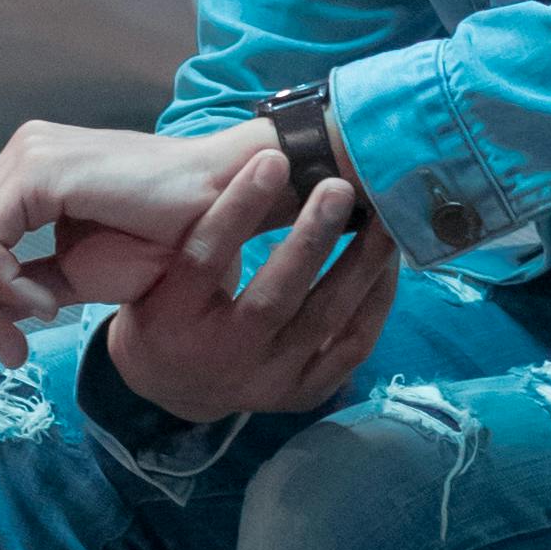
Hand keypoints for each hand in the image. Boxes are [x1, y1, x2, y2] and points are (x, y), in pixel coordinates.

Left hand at [0, 119, 274, 378]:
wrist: (225, 206)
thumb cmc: (167, 237)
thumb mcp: (80, 275)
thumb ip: (27, 288)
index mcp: (26, 174)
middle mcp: (19, 156)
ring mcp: (27, 157)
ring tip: (15, 350)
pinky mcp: (40, 172)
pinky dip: (4, 289)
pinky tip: (45, 312)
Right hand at [104, 146, 402, 425]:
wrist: (176, 385)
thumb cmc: (172, 303)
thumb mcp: (163, 268)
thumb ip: (199, 225)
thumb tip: (266, 154)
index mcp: (172, 318)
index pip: (205, 258)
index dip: (239, 207)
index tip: (275, 159)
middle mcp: (219, 358)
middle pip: (273, 299)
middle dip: (312, 239)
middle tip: (341, 187)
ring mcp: (266, 384)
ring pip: (323, 322)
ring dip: (361, 266)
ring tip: (383, 218)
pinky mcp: (302, 394)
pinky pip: (351, 348)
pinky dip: (376, 303)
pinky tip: (388, 262)